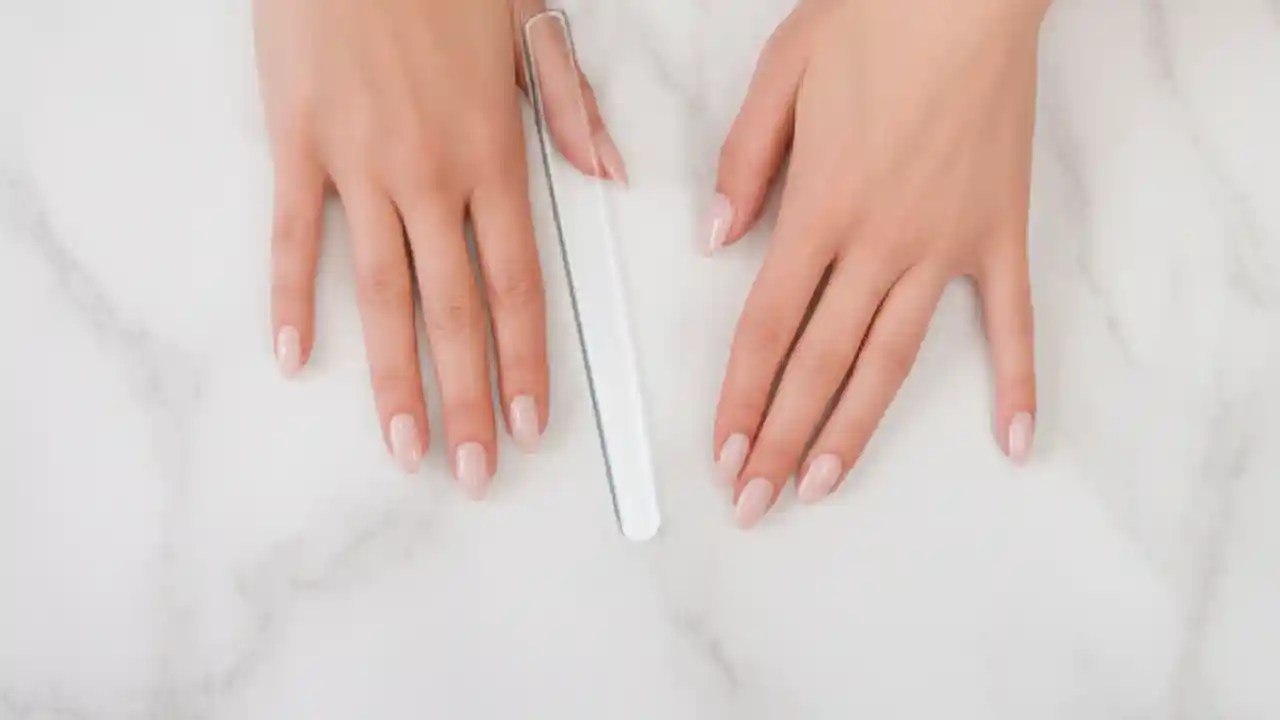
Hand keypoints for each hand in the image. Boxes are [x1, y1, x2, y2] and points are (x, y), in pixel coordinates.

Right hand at [256, 0, 624, 496]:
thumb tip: (611, 178)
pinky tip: (296, 357)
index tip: (532, 423)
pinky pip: (292, 235)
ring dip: (393, 377)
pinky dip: (290, 298)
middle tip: (475, 471)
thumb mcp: (531, 26)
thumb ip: (572, 110)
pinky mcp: (297, 142)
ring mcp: (358, 164)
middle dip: (469, 397)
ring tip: (405, 446)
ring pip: (380, 291)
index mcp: (493, 152)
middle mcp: (430, 174)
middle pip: (454, 308)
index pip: (519, 281)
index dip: (527, 360)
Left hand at [706, 0, 1049, 526]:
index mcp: (817, 207)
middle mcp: (877, 242)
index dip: (740, 399)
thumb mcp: (779, 76)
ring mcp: (944, 246)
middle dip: (781, 441)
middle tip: (758, 502)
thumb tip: (717, 240)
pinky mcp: (999, 234)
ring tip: (825, 486)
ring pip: (891, 359)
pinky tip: (1015, 440)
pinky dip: (1016, 381)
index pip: (764, 328)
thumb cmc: (876, 18)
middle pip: (819, 363)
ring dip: (853, 430)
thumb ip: (743, 165)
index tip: (724, 453)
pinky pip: (1011, 322)